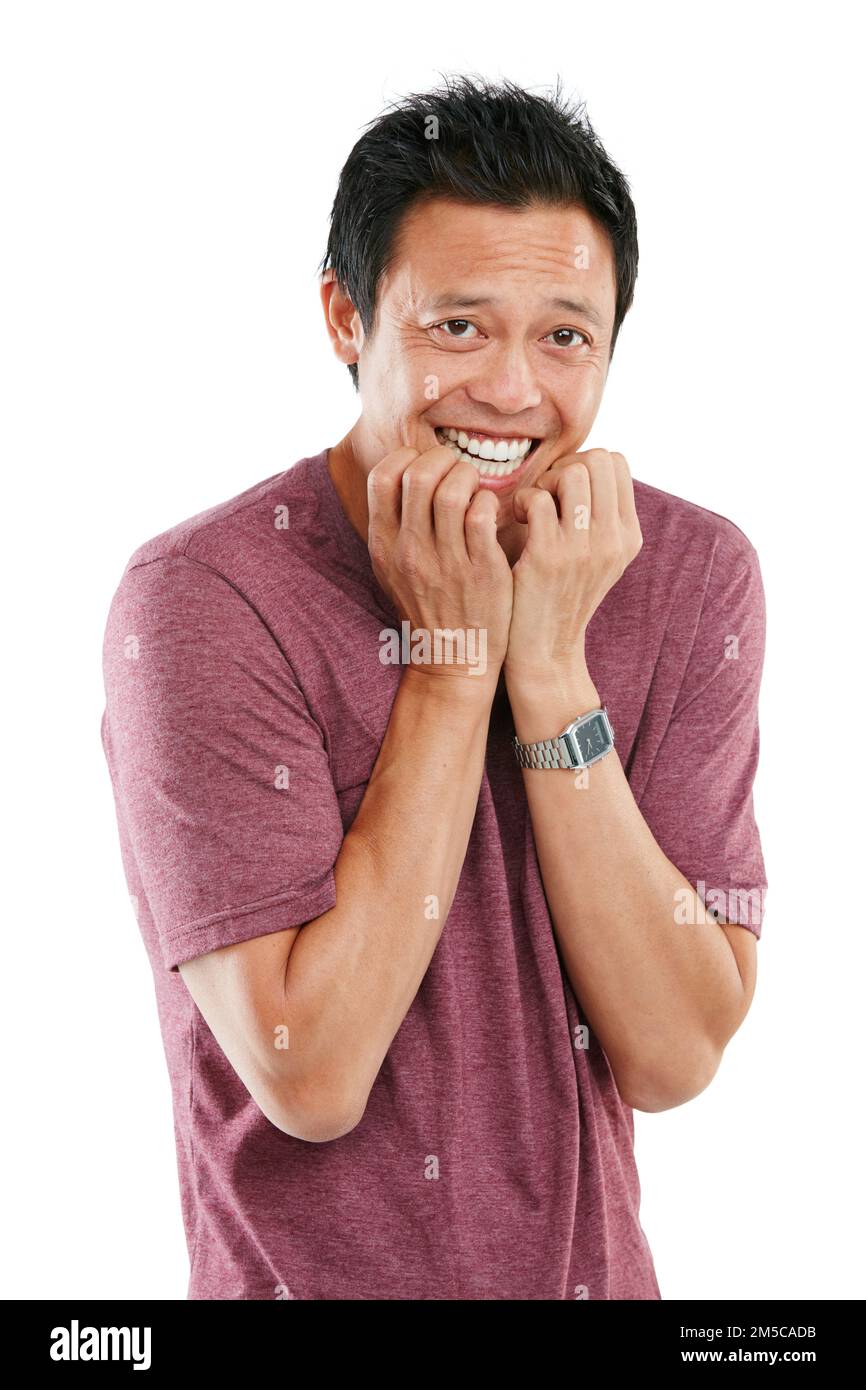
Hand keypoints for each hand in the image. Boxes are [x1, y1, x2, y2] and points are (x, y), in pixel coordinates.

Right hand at [367, 446, 513, 688]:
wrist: (453, 660)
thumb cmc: (427, 606)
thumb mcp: (393, 569)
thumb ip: (393, 524)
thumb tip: (403, 472)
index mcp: (384, 545)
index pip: (383, 477)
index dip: (407, 458)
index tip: (425, 467)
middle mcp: (410, 551)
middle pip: (418, 474)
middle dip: (443, 460)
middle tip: (456, 472)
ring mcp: (446, 562)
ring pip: (453, 490)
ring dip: (469, 477)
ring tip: (475, 489)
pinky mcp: (481, 571)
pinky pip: (483, 514)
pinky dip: (488, 502)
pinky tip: (489, 514)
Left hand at [504, 449, 642, 692]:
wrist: (546, 650)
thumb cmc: (559, 594)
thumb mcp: (596, 557)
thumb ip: (598, 515)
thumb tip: (582, 465)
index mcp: (628, 535)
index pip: (617, 463)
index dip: (585, 464)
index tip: (565, 492)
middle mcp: (613, 539)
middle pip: (597, 460)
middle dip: (565, 468)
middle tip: (548, 498)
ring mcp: (584, 548)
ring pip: (572, 472)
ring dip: (544, 482)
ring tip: (534, 510)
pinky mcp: (549, 557)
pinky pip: (539, 498)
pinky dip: (524, 501)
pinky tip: (519, 522)